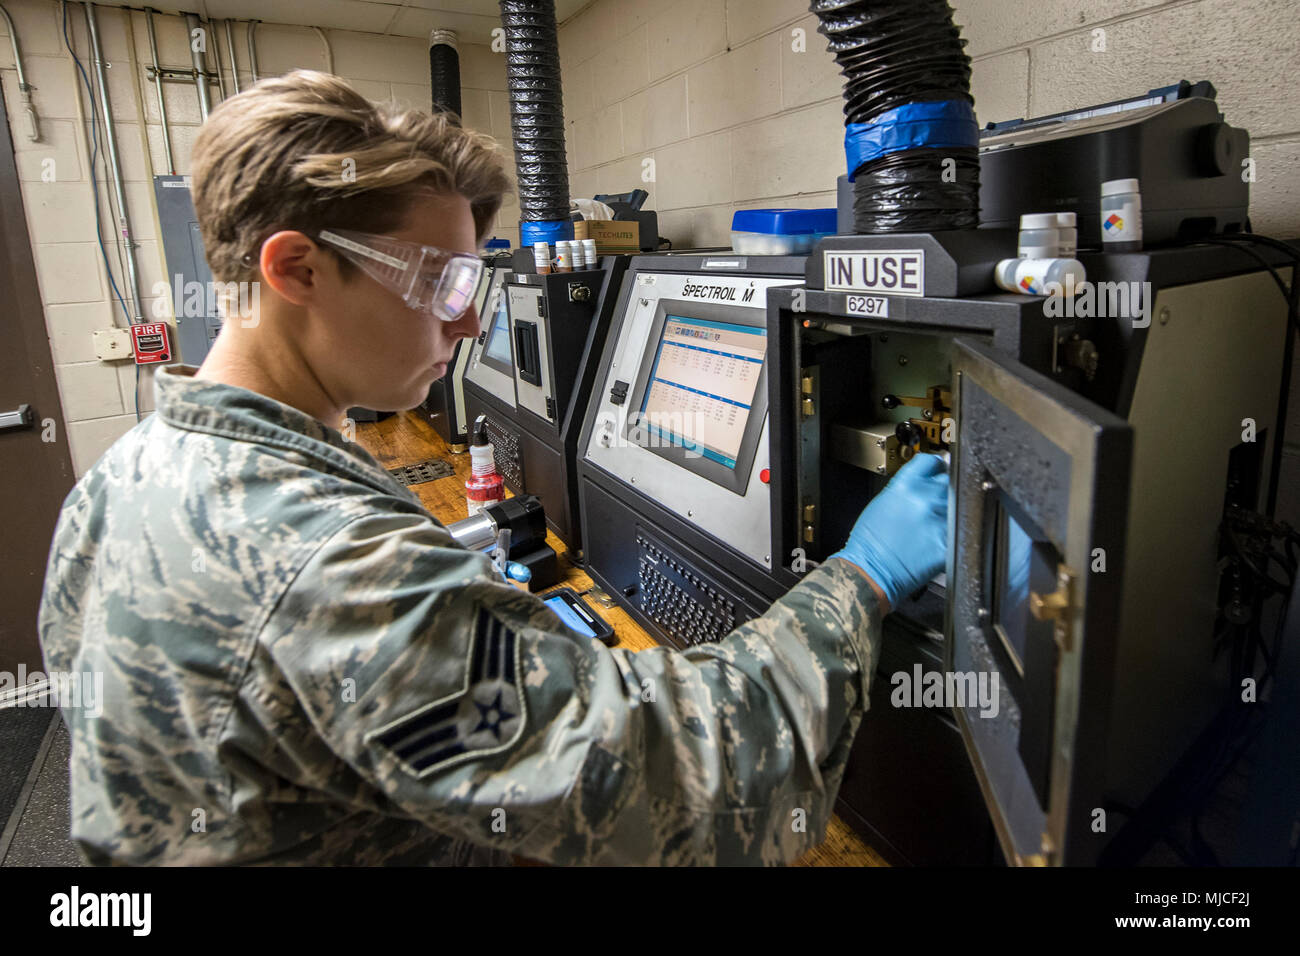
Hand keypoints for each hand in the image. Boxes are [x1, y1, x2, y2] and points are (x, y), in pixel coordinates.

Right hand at [830, 454, 948, 610]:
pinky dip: (951, 535)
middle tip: (931, 507)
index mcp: (906, 485)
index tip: (939, 470)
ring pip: (957, 507)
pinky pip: (959, 531)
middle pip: (948, 483)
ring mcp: (939, 520)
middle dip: (943, 491)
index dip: (936, 466)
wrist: (870, 570)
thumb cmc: (871, 540)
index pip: (932, 462)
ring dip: (948, 514)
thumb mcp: (883, 501)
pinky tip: (935, 540)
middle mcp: (925, 498)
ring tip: (930, 526)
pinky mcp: (948, 543)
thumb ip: (908, 486)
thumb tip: (926, 480)